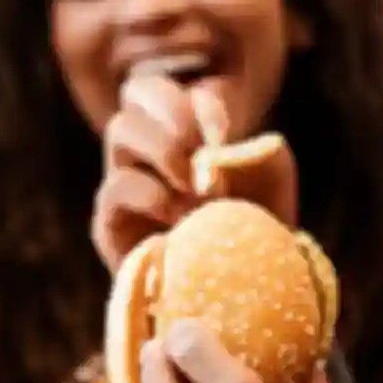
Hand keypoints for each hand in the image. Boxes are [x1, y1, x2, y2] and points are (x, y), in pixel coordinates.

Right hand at [92, 76, 297, 272]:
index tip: (224, 135)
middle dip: (175, 118)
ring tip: (197, 191)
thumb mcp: (273, 181)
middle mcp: (145, 149)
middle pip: (135, 93)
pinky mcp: (109, 225)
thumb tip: (220, 146)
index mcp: (176, 128)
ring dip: (165, 152)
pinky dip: (151, 195)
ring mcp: (124, 183)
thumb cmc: (257, 230)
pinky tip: (181, 219)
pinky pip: (115, 189)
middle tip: (204, 155)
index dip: (193, 101)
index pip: (165, 86)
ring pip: (121, 131)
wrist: (243, 296)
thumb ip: (257, 149)